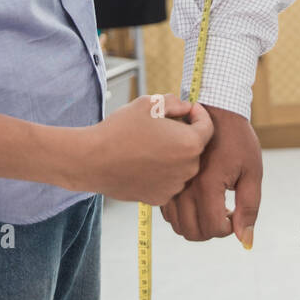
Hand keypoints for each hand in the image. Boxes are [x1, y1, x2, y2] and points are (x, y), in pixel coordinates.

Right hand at [80, 93, 212, 204]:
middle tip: (163, 125)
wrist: (92, 161)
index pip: (207, 126)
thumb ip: (174, 102)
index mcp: (190, 144)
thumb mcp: (149, 103)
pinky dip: (161, 171)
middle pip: (194, 147)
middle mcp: (188, 169)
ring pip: (181, 165)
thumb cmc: (120, 130)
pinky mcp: (159, 198)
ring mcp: (174, 186)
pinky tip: (143, 162)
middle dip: (183, 134)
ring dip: (173, 154)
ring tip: (149, 145)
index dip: (199, 114)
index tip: (188, 109)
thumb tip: (187, 108)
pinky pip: (168, 180)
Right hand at [160, 105, 262, 244]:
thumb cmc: (236, 138)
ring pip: (178, 226)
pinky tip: (197, 198)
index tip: (235, 211)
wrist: (213, 108)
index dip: (230, 228)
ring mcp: (171, 183)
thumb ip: (249, 207)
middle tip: (224, 212)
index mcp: (207, 185)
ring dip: (196, 224)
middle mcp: (185, 187)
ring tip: (211, 205)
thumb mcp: (252, 170)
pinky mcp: (163, 179)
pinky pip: (168, 212)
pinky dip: (182, 214)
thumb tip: (246, 240)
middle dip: (212, 230)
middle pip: (193, 232)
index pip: (214, 229)